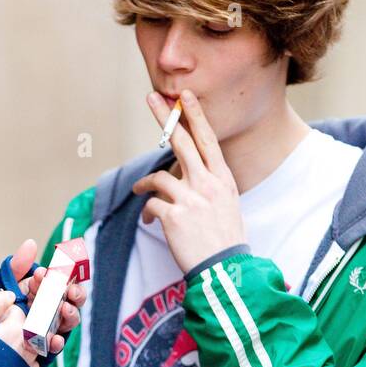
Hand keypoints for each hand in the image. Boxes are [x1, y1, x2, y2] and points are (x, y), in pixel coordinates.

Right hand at [0, 289, 39, 366]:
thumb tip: (9, 295)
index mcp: (15, 328)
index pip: (17, 310)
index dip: (2, 315)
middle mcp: (28, 344)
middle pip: (26, 326)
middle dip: (11, 329)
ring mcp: (30, 362)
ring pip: (29, 343)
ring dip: (17, 344)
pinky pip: (30, 361)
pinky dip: (20, 360)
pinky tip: (3, 366)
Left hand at [15, 240, 85, 342]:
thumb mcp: (2, 285)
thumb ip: (17, 266)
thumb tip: (31, 244)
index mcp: (39, 291)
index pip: (57, 280)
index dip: (57, 275)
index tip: (43, 274)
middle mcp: (47, 309)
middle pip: (70, 299)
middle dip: (75, 293)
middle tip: (70, 291)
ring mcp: (48, 328)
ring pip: (68, 320)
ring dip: (70, 314)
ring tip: (64, 310)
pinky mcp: (43, 347)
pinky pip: (56, 345)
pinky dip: (58, 342)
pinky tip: (55, 339)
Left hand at [131, 89, 245, 273]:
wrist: (224, 269)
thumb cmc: (225, 240)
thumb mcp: (227, 206)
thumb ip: (209, 186)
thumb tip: (187, 176)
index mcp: (222, 179)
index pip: (208, 140)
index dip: (196, 116)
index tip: (185, 97)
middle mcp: (207, 184)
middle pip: (182, 142)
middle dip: (165, 118)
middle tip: (151, 98)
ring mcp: (190, 199)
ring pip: (159, 176)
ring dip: (144, 184)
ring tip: (138, 191)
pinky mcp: (174, 216)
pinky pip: (152, 204)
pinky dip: (146, 210)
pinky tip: (147, 219)